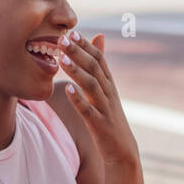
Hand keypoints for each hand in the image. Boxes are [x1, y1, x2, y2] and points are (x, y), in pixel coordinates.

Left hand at [57, 30, 138, 165]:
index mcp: (109, 84)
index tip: (71, 31)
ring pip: (92, 86)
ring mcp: (105, 109)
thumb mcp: (107, 91)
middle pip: (95, 68)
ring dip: (77, 72)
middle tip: (63, 38)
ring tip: (61, 59)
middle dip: (79, 52)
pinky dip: (78, 100)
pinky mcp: (100, 126)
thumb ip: (100, 66)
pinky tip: (67, 89)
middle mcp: (109, 93)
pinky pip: (88, 111)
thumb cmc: (110, 119)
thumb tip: (99, 37)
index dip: (86, 45)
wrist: (122, 151)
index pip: (99, 59)